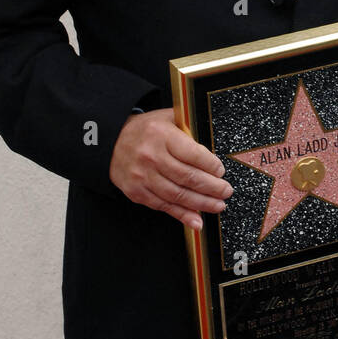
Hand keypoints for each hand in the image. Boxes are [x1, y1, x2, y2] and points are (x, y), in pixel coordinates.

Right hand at [109, 108, 232, 229]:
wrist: (111, 142)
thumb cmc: (144, 130)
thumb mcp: (166, 118)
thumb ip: (188, 126)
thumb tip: (212, 143)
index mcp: (161, 136)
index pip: (192, 154)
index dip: (211, 165)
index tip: (221, 171)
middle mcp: (151, 157)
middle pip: (188, 177)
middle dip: (212, 187)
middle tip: (226, 191)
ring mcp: (143, 177)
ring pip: (178, 195)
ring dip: (202, 203)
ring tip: (218, 205)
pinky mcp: (137, 193)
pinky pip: (164, 206)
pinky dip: (182, 215)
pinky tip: (197, 220)